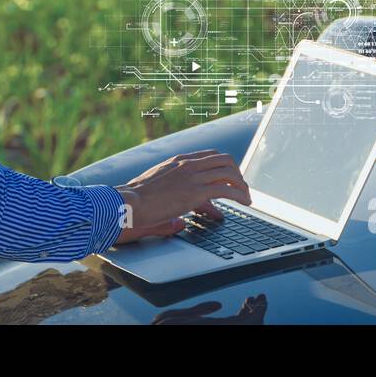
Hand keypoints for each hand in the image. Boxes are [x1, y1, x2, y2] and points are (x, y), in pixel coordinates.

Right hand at [113, 150, 251, 243]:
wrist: (128, 202)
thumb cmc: (137, 200)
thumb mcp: (158, 190)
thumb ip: (171, 196)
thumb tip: (180, 221)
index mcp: (178, 160)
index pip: (210, 155)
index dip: (224, 165)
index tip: (231, 177)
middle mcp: (188, 164)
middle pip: (224, 159)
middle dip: (237, 173)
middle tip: (242, 187)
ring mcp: (192, 176)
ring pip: (229, 173)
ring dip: (242, 185)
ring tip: (247, 197)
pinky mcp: (195, 192)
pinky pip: (226, 190)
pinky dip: (239, 195)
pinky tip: (245, 202)